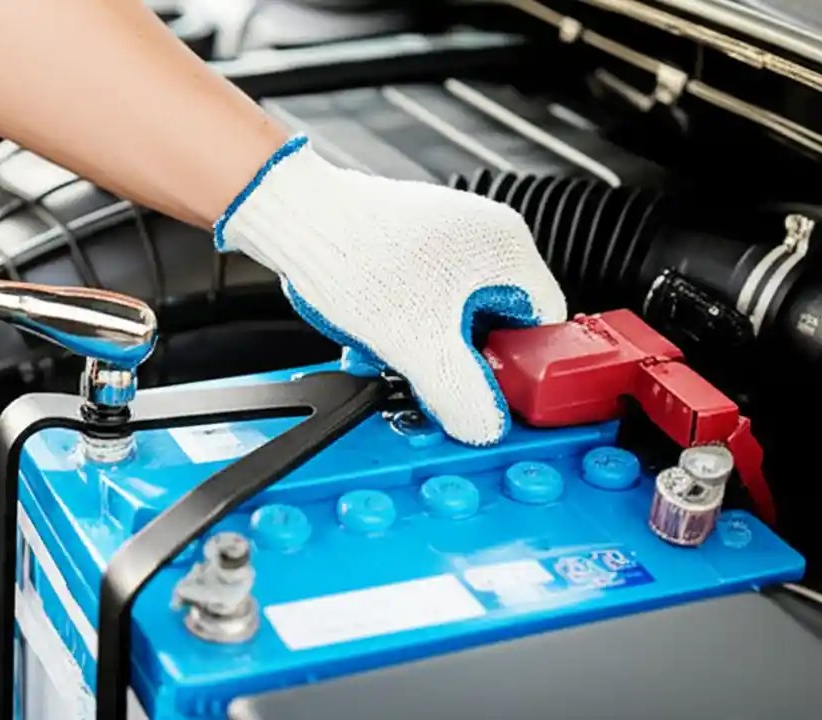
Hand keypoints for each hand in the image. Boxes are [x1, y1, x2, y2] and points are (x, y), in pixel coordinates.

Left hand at [216, 136, 566, 445]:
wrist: (295, 218)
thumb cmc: (356, 257)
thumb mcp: (419, 346)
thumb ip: (461, 394)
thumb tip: (485, 426)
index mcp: (506, 251)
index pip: (542, 325)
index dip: (519, 369)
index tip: (491, 395)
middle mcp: (481, 237)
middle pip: (494, 322)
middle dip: (459, 361)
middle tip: (431, 383)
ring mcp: (442, 238)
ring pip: (450, 315)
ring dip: (423, 348)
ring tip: (392, 359)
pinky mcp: (406, 245)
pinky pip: (418, 300)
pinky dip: (400, 326)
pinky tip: (372, 340)